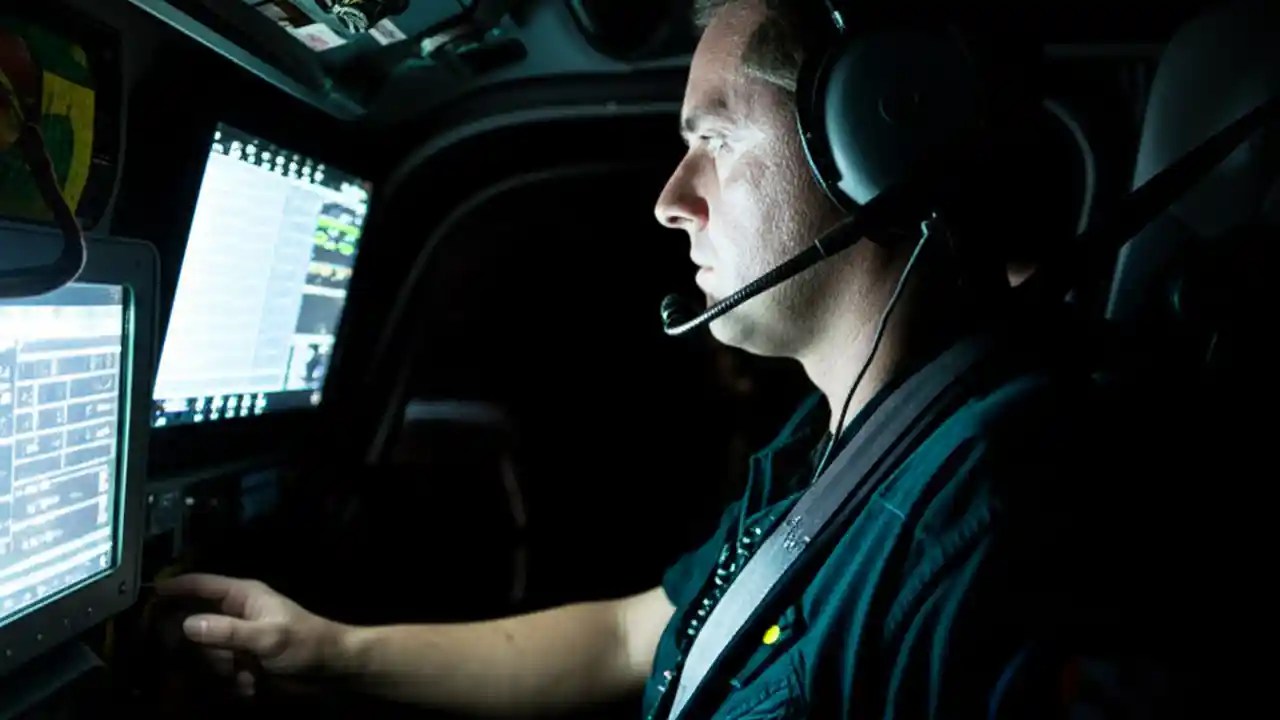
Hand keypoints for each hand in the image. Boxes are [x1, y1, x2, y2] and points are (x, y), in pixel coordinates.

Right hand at [155, 573, 346, 695]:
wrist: (331, 669)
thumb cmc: (305, 643)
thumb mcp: (268, 636)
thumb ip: (228, 631)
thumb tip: (187, 624)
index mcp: (243, 596)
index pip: (201, 585)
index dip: (175, 587)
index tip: (147, 593)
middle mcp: (235, 614)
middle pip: (194, 623)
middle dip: (202, 646)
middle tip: (215, 658)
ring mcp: (237, 639)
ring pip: (206, 654)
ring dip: (221, 668)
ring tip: (245, 672)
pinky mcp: (241, 662)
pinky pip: (219, 673)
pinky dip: (233, 682)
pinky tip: (252, 685)